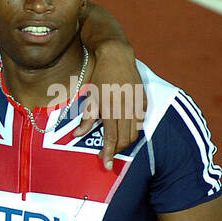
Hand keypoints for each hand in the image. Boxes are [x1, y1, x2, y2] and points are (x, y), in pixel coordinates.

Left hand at [77, 43, 145, 170]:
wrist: (116, 56)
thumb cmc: (100, 77)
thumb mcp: (90, 97)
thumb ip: (86, 118)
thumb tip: (77, 135)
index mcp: (111, 109)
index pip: (112, 138)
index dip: (109, 153)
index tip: (106, 164)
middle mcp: (126, 108)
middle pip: (126, 139)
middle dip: (117, 150)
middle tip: (108, 155)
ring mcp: (137, 104)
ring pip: (135, 132)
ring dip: (126, 141)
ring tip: (115, 144)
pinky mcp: (144, 99)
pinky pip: (140, 119)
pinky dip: (133, 128)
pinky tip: (124, 128)